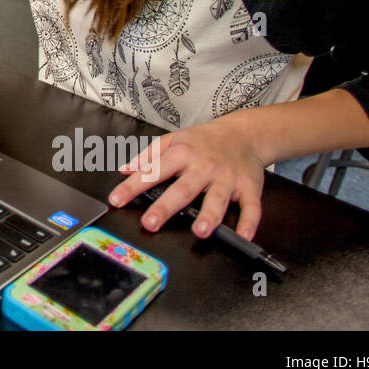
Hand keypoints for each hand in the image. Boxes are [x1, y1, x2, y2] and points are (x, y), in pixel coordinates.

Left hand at [106, 112, 267, 240]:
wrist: (244, 133)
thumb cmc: (204, 140)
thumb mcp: (173, 139)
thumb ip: (148, 155)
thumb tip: (125, 169)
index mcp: (182, 153)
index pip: (153, 171)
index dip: (133, 186)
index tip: (117, 199)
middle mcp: (204, 166)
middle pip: (183, 189)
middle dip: (166, 206)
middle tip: (150, 223)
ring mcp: (227, 178)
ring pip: (217, 198)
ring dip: (209, 215)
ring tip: (199, 231)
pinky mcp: (249, 187)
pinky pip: (251, 207)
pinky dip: (249, 222)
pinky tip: (244, 236)